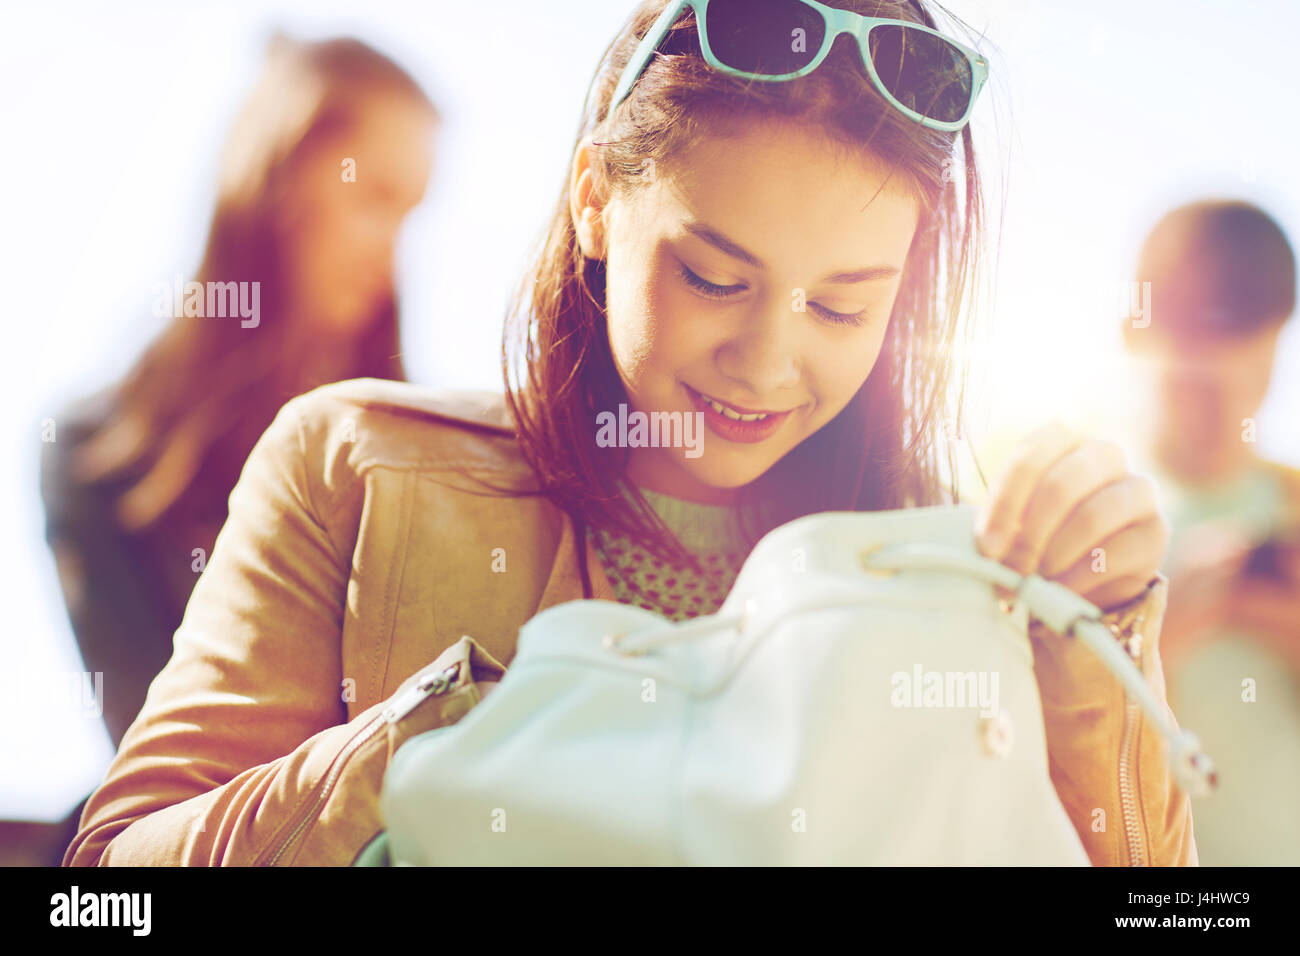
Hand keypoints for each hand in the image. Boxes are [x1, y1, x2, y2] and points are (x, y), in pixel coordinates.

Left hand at [973, 423, 1167, 610]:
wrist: (1082, 568)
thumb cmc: (1036, 533)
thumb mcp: (1011, 522)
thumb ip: (1000, 525)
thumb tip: (991, 547)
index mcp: (1061, 440)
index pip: (1030, 456)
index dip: (1005, 503)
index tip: (988, 546)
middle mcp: (1104, 454)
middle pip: (1063, 484)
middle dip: (1030, 534)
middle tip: (1012, 568)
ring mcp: (1137, 489)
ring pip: (1093, 516)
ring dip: (1056, 555)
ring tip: (1036, 579)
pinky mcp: (1157, 529)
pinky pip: (1118, 551)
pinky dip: (1081, 577)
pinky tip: (1061, 589)